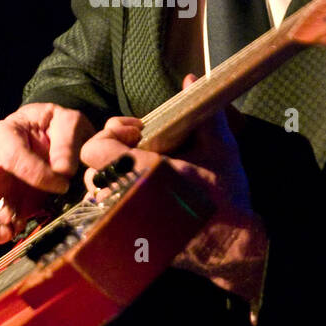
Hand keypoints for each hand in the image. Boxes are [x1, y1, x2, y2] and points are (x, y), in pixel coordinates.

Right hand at [0, 102, 95, 242]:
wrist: (54, 139)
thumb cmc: (56, 128)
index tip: (61, 184)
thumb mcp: (68, 122)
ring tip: (10, 232)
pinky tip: (13, 234)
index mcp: (4, 134)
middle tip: (13, 217)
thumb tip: (61, 171)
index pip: (11, 156)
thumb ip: (67, 141)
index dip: (37, 174)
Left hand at [79, 75, 269, 306]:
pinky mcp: (127, 241)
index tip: (136, 135)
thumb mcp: (221, 148)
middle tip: (139, 152)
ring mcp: (125, 223)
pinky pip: (105, 218)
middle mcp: (128, 198)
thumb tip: (189, 79)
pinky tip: (141, 198)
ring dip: (112, 181)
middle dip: (111, 158)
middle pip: (92, 171)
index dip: (109, 137)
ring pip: (96, 196)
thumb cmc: (227, 195)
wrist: (233, 246)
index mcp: (146, 172)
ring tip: (139, 175)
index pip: (94, 150)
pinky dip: (116, 204)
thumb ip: (202, 113)